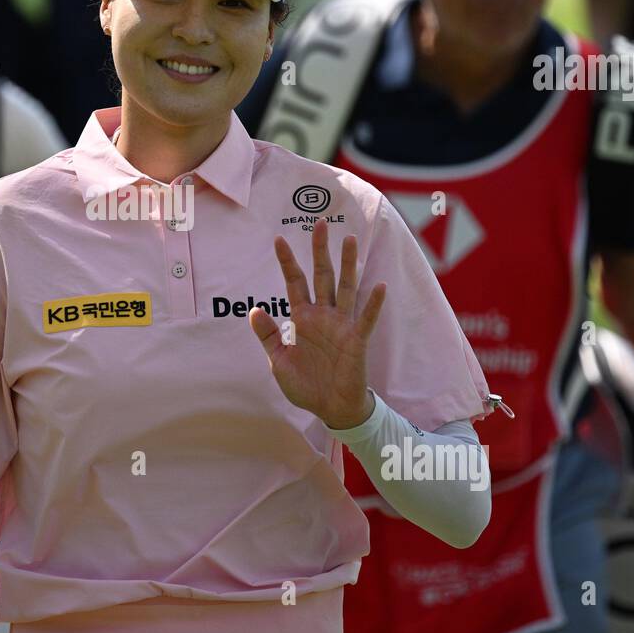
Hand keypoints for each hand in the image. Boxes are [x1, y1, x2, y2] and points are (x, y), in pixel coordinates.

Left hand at [249, 217, 385, 429]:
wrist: (330, 408)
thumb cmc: (305, 384)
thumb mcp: (278, 360)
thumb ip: (269, 335)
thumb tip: (255, 310)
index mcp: (302, 318)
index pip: (294, 283)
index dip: (287, 262)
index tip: (278, 239)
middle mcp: (323, 315)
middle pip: (322, 275)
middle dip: (321, 250)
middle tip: (320, 223)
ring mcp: (342, 325)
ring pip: (345, 288)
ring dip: (348, 265)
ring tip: (350, 240)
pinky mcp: (357, 341)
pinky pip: (366, 319)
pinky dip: (373, 304)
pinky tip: (378, 286)